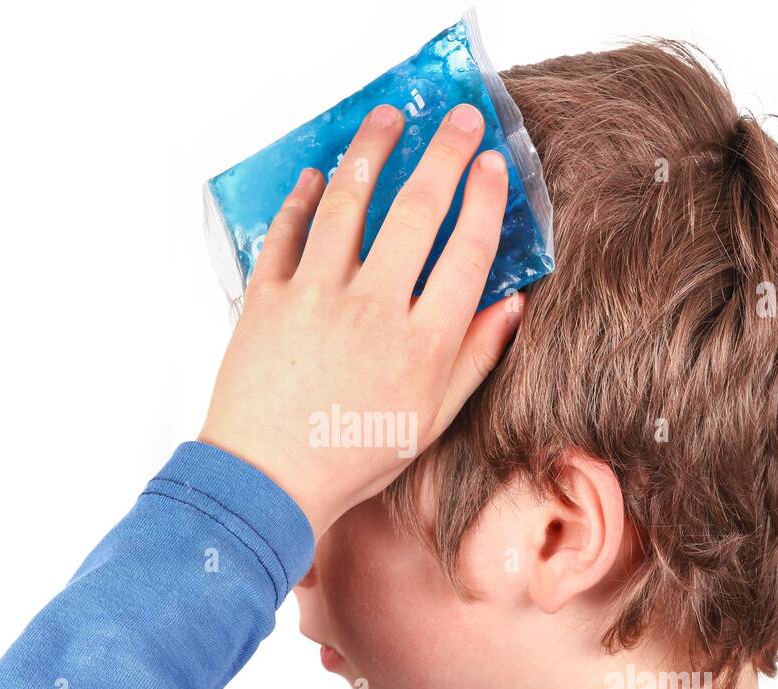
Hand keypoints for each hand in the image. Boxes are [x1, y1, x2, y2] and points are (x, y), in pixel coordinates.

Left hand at [199, 102, 521, 538]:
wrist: (265, 481)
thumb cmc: (351, 457)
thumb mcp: (428, 422)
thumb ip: (473, 360)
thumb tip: (512, 306)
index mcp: (421, 344)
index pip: (467, 252)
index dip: (486, 200)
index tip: (494, 166)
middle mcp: (373, 310)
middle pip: (418, 211)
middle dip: (445, 154)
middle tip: (461, 119)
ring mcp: (316, 298)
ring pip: (349, 203)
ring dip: (372, 152)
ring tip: (389, 118)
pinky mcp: (266, 298)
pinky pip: (286, 231)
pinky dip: (300, 197)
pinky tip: (314, 175)